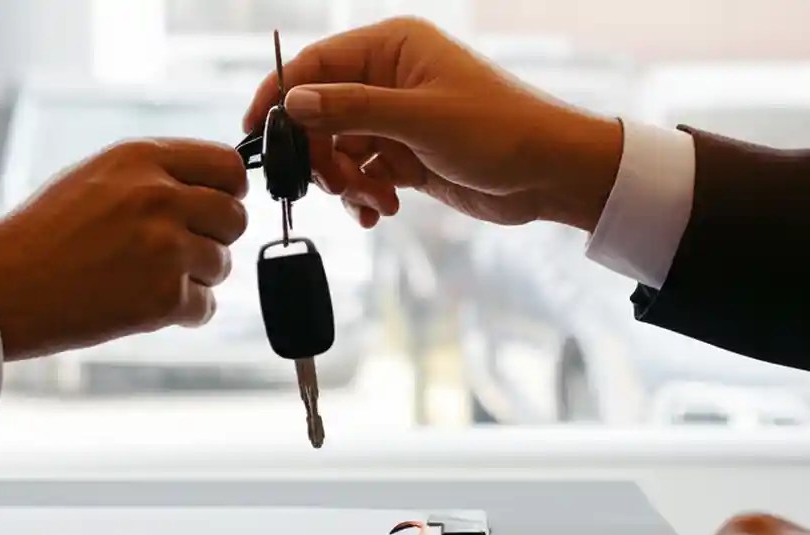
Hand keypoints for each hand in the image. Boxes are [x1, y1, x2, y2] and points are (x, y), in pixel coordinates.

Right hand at [0, 139, 247, 359]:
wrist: (3, 288)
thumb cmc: (43, 234)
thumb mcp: (97, 177)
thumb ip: (156, 175)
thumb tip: (214, 187)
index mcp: (142, 158)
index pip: (228, 166)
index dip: (228, 190)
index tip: (214, 206)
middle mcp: (160, 197)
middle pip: (236, 216)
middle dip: (215, 237)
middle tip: (177, 251)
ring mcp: (165, 248)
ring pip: (223, 264)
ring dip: (197, 278)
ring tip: (146, 278)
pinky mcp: (164, 297)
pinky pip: (206, 307)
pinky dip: (184, 314)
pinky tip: (144, 305)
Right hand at [242, 16, 621, 230]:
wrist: (551, 174)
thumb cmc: (500, 131)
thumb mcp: (420, 119)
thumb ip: (352, 110)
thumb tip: (294, 102)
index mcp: (391, 48)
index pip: (315, 65)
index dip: (281, 97)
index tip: (257, 133)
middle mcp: (389, 78)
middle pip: (321, 114)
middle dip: (322, 155)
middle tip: (335, 184)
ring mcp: (397, 119)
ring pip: (339, 150)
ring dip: (346, 182)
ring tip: (376, 201)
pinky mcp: (407, 155)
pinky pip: (363, 174)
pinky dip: (364, 195)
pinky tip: (382, 210)